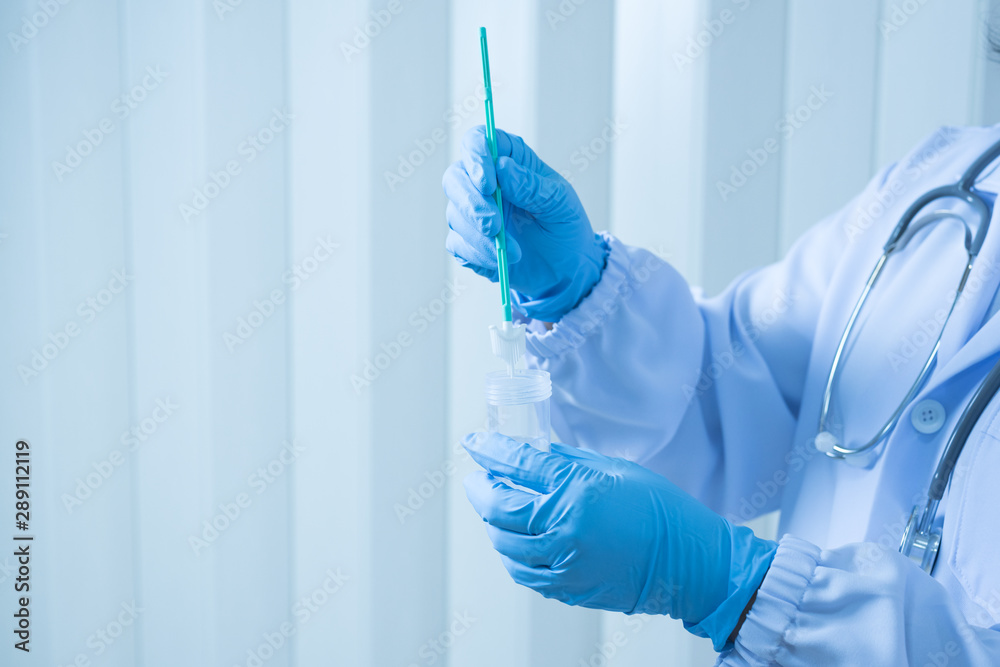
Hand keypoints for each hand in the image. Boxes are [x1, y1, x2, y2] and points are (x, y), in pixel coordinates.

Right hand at [442, 126, 607, 321]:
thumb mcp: (559, 202)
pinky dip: (478, 254)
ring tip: (513, 251)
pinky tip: (501, 261)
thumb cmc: (565, 226)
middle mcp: (485, 183)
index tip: (488, 183)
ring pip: (455, 214)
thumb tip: (503, 166)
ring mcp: (473, 213)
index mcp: (508, 160)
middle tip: (494, 225)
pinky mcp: (468, 242)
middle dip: (471, 203)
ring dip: (479, 235)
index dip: (475, 156)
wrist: (567, 268)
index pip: (477, 142)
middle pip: (455, 178)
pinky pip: (458, 245)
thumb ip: (531, 185)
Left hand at [461, 432, 776, 649]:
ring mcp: (564, 562)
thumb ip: (569, 464)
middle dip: (481, 488)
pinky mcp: (568, 588)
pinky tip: (513, 541)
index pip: (518, 465)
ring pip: (504, 542)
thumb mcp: (616, 470)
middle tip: (478, 478)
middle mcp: (564, 527)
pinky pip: (523, 571)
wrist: (691, 562)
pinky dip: (510, 553)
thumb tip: (534, 454)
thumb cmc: (661, 511)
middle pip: (499, 506)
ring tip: (495, 508)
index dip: (489, 451)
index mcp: (578, 490)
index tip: (474, 444)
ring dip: (493, 522)